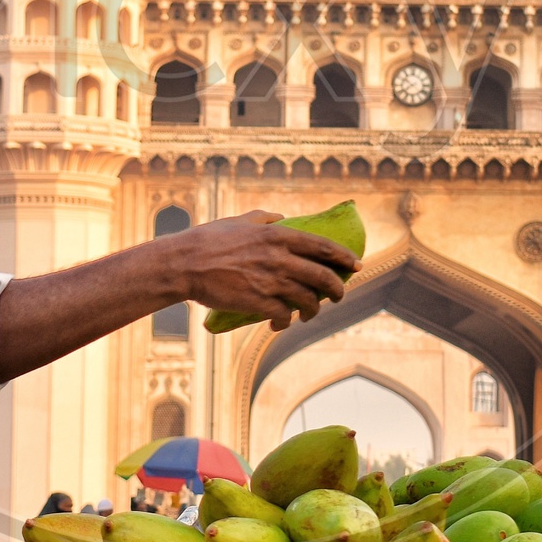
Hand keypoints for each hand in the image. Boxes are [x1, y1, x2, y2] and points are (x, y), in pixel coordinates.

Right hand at [169, 211, 360, 331]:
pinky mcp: (258, 303)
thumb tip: (281, 217)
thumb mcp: (240, 220)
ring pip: (308, 300)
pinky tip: (281, 324)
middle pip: (323, 277)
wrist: (185, 263)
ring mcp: (270, 281)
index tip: (357, 264)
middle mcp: (279, 258)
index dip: (344, 256)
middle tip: (339, 295)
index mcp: (277, 236)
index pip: (323, 246)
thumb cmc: (208, 240)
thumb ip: (264, 218)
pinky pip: (284, 316)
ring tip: (310, 314)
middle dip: (337, 289)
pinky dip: (285, 323)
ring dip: (313, 310)